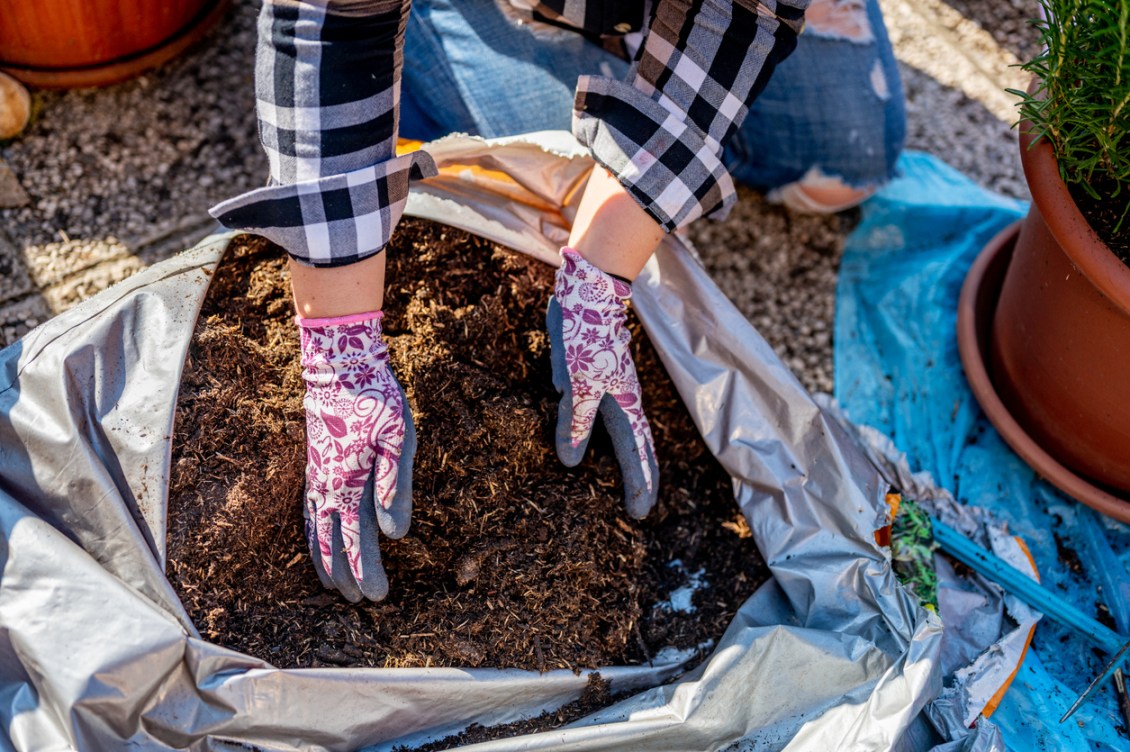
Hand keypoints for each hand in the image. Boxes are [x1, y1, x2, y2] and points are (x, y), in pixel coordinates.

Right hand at [298, 312, 413, 601]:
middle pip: (333, 543)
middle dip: (347, 575)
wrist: (340, 365)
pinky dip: (311, 535)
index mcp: (351, 484)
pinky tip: (317, 541)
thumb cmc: (377, 400)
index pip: (356, 540)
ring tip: (336, 588)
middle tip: (363, 601)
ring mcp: (317, 477)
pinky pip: (308, 511)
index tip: (378, 596)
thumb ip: (395, 486)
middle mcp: (328, 487)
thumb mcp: (399, 438)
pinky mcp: (314, 466)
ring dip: (325, 561)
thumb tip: (394, 533)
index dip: (366, 571)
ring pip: (315, 531)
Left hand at [547, 248, 658, 517]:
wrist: (587, 294)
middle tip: (639, 512)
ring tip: (623, 488)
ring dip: (624, 462)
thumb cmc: (586, 338)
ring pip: (621, 435)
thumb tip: (571, 463)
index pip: (638, 453)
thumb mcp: (577, 385)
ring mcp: (609, 391)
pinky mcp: (591, 380)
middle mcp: (621, 402)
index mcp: (624, 405)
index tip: (639, 514)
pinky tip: (587, 449)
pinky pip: (599, 418)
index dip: (640, 484)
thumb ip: (574, 424)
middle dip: (639, 479)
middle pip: (636, 448)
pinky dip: (597, 438)